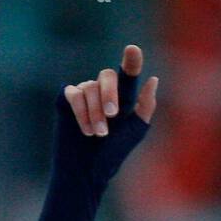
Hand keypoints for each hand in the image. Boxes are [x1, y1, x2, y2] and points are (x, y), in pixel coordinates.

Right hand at [54, 44, 158, 195]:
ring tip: (99, 134)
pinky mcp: (67, 99)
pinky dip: (81, 113)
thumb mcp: (134, 132)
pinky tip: (86, 132)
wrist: (87, 171)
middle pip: (107, 76)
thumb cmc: (112, 154)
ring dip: (96, 113)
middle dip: (110, 94)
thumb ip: (145, 107)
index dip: (131, 62)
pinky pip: (74, 94)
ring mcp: (84, 92)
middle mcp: (103, 90)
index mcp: (122, 97)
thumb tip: (153, 80)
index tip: (133, 50)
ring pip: (90, 88)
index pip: (128, 74)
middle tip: (113, 115)